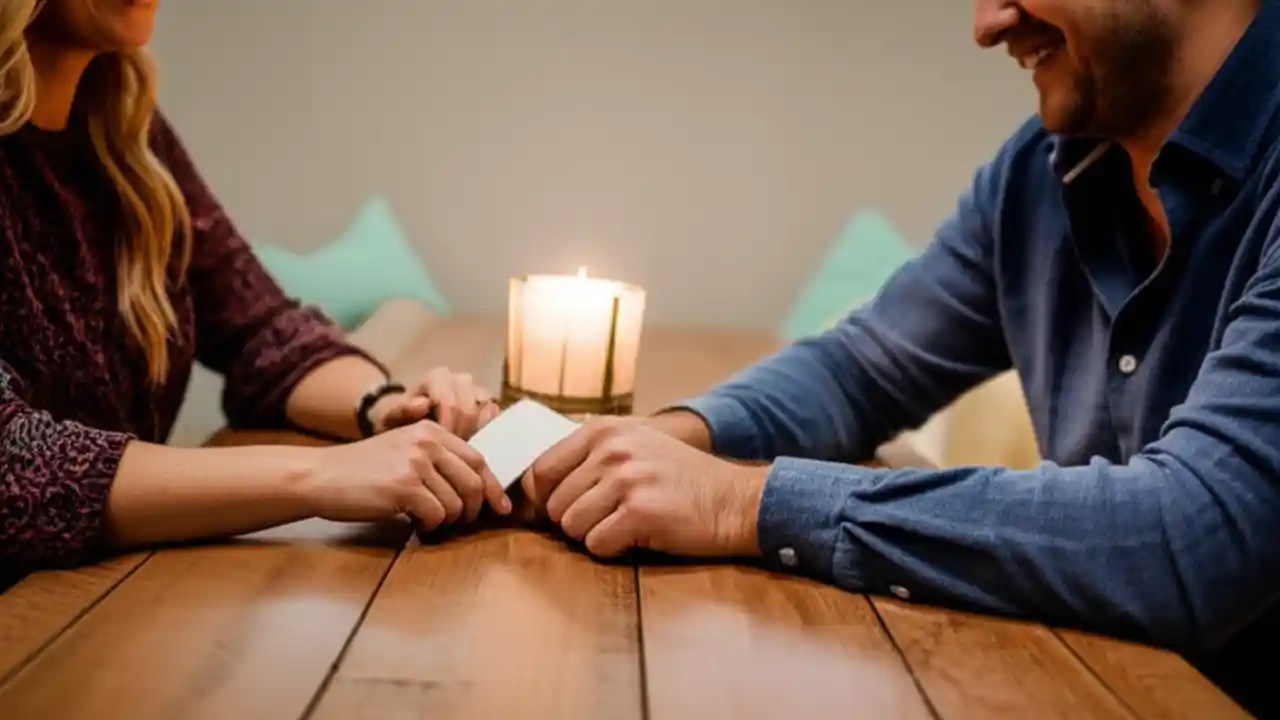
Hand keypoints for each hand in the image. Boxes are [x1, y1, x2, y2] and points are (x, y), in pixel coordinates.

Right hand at [303, 420, 511, 529]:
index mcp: (432, 430)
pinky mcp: (404, 486)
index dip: (492, 486)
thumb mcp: (403, 450)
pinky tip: (415, 522)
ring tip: (429, 520)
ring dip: (447, 520)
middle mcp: (428, 442)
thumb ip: (437, 460)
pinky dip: (430, 525)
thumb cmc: (363, 470)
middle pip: (473, 482)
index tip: (500, 507)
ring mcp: (416, 463)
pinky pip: (436, 514)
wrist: (321, 476)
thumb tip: (476, 489)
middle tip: (461, 522)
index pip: (478, 459)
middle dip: (473, 509)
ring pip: (456, 503)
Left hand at [372, 367, 500, 439]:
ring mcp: (477, 390)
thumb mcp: (390, 418)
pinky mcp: (489, 404)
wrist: (406, 424)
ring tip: (457, 450)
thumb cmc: (397, 422)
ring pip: (485, 412)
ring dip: (473, 434)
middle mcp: (460, 380)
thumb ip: (401, 410)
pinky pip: (495, 418)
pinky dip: (484, 433)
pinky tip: (468, 445)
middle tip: (449, 455)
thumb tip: (422, 404)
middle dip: (459, 435)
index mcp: (438, 377)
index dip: (446, 429)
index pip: (450, 403)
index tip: (437, 449)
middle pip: (469, 409)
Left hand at [522, 418, 766, 557]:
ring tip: (626, 524)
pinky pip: (597, 545)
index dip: (542, 500)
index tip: (560, 512)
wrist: (733, 499)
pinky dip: (614, 549)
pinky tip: (639, 536)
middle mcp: (611, 449)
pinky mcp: (641, 512)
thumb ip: (587, 456)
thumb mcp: (633, 446)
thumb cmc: (679, 479)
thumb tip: (530, 487)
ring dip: (594, 535)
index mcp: (602, 430)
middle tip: (608, 518)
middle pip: (554, 504)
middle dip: (575, 520)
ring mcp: (626, 480)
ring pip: (571, 527)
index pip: (540, 470)